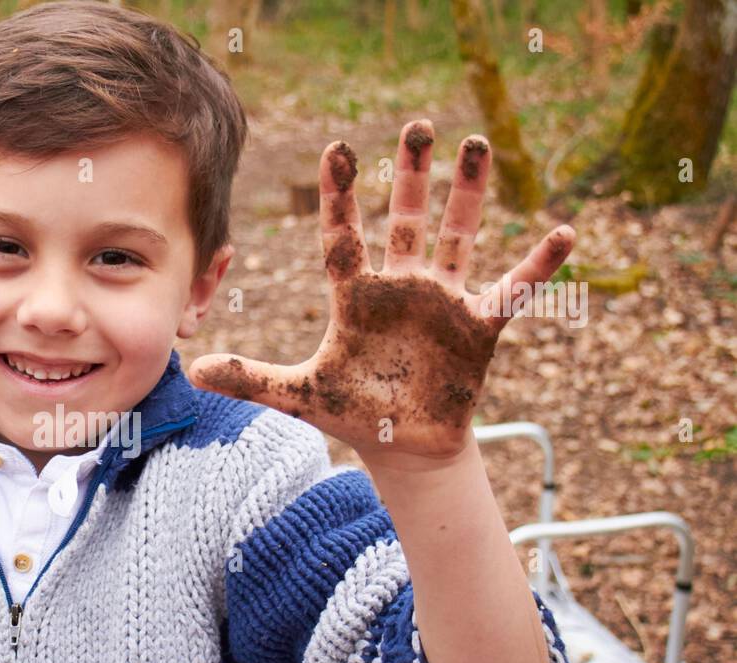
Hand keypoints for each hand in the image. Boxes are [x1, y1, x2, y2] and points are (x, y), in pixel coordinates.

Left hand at [189, 119, 574, 466]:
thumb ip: (250, 378)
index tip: (338, 148)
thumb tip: (192, 367)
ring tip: (476, 145)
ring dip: (469, 194)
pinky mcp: (478, 327)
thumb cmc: (353, 416)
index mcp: (356, 297)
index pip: (344, 236)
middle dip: (412, 175)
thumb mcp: (298, 396)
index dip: (341, 195)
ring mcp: (442, 303)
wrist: (402, 448)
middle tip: (416, 124)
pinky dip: (537, 266)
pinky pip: (513, 289)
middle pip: (406, 221)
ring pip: (457, 237)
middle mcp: (400, 288)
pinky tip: (561, 234)